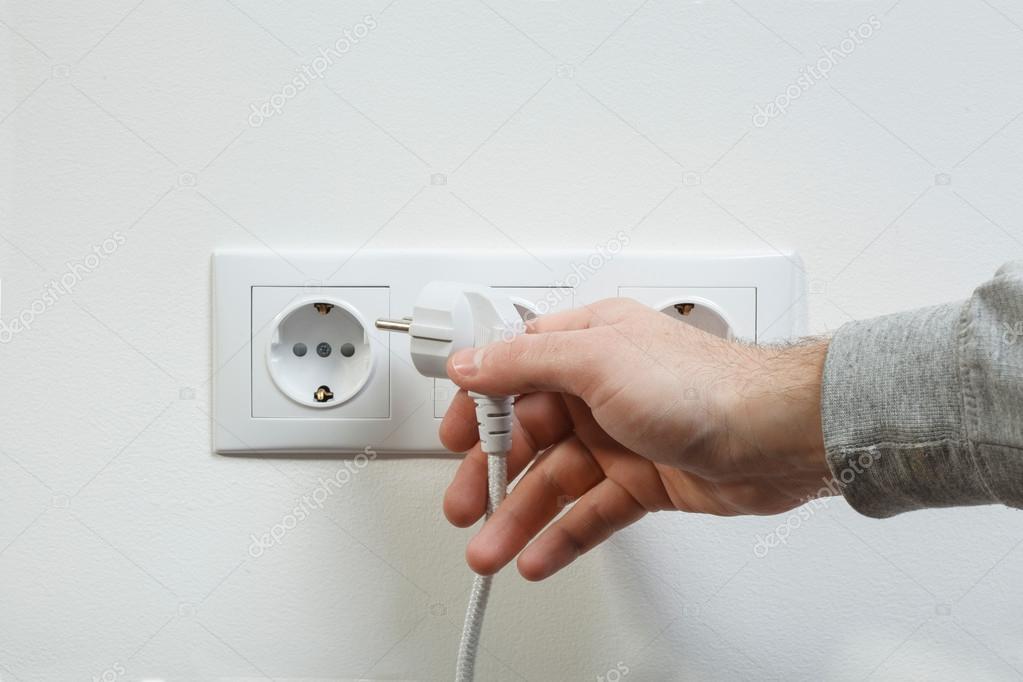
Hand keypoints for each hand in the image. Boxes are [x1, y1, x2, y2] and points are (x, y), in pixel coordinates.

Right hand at [440, 298, 829, 580]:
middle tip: (465, 509)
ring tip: (491, 552)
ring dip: (520, 517)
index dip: (478, 407)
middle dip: (491, 475)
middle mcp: (599, 390)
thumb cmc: (704, 386)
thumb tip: (470, 362)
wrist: (778, 437)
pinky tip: (537, 557)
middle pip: (527, 436)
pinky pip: (590, 513)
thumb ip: (526, 363)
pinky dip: (562, 536)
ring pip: (555, 482)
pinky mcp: (642, 482)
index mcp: (585, 345)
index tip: (452, 439)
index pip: (513, 373)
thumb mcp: (599, 360)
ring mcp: (620, 439)